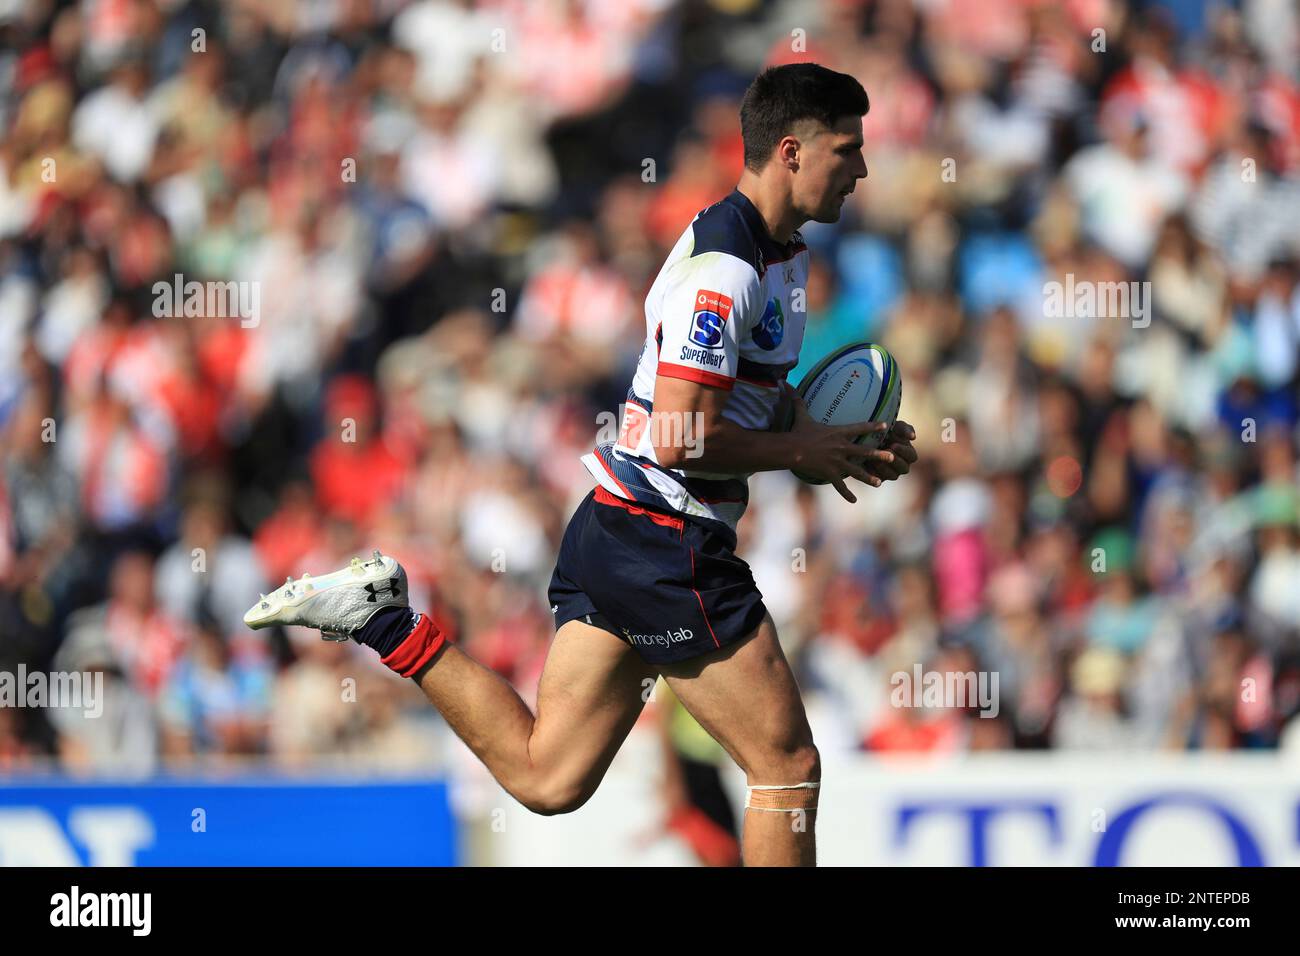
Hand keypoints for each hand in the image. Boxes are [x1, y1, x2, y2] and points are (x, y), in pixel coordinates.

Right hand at [785, 383, 896, 502]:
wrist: (792, 450)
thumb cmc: (797, 432)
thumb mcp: (801, 416)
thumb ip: (800, 403)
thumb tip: (789, 386)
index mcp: (838, 433)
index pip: (859, 428)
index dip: (874, 427)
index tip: (886, 426)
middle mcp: (841, 448)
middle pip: (865, 452)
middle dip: (879, 454)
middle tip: (892, 456)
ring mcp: (837, 462)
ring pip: (857, 471)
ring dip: (869, 477)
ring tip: (879, 482)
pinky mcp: (830, 473)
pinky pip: (840, 485)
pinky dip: (846, 494)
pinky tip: (854, 500)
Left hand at [862, 420, 917, 482]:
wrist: (866, 438)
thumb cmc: (885, 431)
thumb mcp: (895, 427)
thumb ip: (905, 429)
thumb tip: (913, 437)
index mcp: (909, 455)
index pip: (912, 456)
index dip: (903, 451)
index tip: (894, 445)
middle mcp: (902, 466)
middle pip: (904, 468)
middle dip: (895, 460)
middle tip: (885, 453)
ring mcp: (891, 473)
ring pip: (893, 475)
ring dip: (884, 468)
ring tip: (875, 460)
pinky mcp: (879, 479)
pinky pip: (879, 480)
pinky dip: (874, 474)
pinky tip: (867, 466)